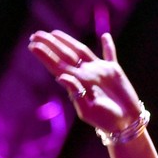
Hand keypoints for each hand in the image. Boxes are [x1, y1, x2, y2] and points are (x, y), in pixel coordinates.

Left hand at [28, 30, 144, 132]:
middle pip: (65, 55)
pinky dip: (108, 46)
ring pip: (81, 51)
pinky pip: (111, 55)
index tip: (32, 45)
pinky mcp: (115, 72)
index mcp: (77, 83)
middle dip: (51, 45)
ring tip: (54, 33)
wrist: (124, 123)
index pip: (57, 65)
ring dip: (68, 42)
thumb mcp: (87, 109)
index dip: (45, 55)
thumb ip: (75, 92)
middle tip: (35, 34)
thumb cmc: (105, 119)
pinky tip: (105, 36)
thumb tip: (60, 76)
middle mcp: (85, 74)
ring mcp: (99, 72)